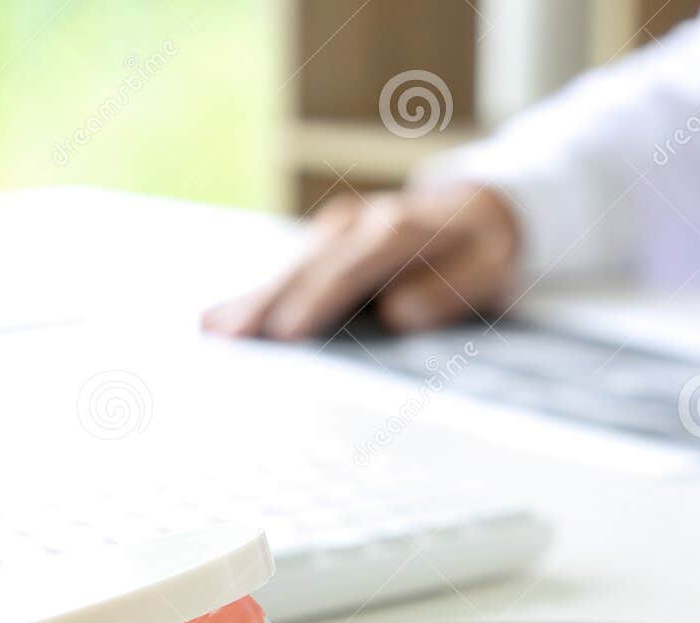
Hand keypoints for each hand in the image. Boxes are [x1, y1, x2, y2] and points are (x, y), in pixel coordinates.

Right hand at [201, 184, 520, 339]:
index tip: (285, 334)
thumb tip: (396, 314)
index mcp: (401, 229)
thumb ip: (449, 290)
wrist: (480, 205)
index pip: (351, 271)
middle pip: (307, 269)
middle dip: (266, 303)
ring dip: (251, 300)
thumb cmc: (487, 247)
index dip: (316, 302)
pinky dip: (258, 294)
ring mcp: (339, 229)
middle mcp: (361, 222)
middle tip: (226, 339)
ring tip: (210, 332)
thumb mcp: (490, 269)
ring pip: (290, 269)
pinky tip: (220, 318)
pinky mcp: (328, 241)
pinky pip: (291, 271)